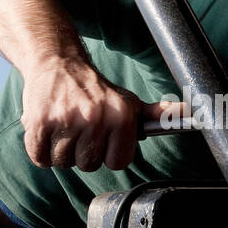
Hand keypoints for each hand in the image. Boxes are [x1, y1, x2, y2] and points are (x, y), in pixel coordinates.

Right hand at [20, 57, 173, 171]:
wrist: (57, 61)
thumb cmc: (96, 89)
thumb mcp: (129, 100)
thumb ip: (157, 114)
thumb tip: (188, 113)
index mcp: (121, 115)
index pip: (117, 162)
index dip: (108, 154)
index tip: (103, 139)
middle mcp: (95, 117)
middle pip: (88, 165)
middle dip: (83, 153)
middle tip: (80, 130)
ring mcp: (66, 120)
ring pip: (63, 163)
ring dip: (61, 151)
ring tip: (64, 128)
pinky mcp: (39, 123)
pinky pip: (40, 158)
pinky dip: (40, 150)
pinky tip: (48, 131)